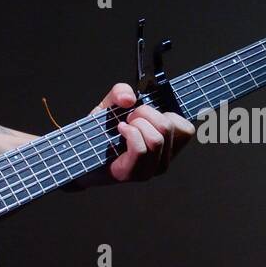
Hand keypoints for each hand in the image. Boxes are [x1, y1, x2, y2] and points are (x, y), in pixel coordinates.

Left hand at [75, 83, 195, 189]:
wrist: (79, 154)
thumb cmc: (100, 132)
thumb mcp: (111, 105)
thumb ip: (120, 92)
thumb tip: (129, 99)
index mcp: (167, 145)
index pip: (186, 129)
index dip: (168, 113)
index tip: (147, 113)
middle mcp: (162, 160)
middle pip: (168, 127)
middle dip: (146, 113)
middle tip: (130, 117)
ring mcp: (149, 170)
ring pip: (156, 139)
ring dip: (136, 123)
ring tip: (123, 125)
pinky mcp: (132, 174)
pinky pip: (141, 149)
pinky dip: (129, 133)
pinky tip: (119, 130)